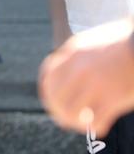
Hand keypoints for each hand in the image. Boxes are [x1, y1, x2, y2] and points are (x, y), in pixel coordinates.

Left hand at [39, 18, 133, 133]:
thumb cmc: (122, 41)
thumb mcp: (90, 40)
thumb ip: (76, 54)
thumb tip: (65, 68)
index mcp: (73, 52)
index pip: (48, 75)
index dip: (46, 91)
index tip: (49, 100)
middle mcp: (79, 69)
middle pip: (55, 96)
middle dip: (56, 110)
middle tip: (62, 118)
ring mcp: (95, 84)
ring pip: (71, 112)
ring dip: (73, 121)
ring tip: (80, 124)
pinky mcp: (113, 99)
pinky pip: (95, 121)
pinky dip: (94, 127)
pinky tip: (99, 126)